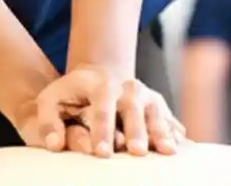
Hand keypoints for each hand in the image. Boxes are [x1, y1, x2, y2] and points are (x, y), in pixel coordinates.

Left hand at [26, 65, 183, 156]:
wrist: (98, 76)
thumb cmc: (71, 93)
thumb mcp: (50, 100)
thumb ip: (47, 121)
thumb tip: (54, 144)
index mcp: (101, 84)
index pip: (101, 108)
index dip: (101, 131)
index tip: (101, 153)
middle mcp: (128, 87)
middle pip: (133, 108)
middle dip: (136, 131)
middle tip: (136, 152)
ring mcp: (146, 94)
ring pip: (156, 111)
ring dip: (162, 131)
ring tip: (167, 151)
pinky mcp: (157, 104)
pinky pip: (170, 118)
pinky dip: (176, 132)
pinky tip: (183, 147)